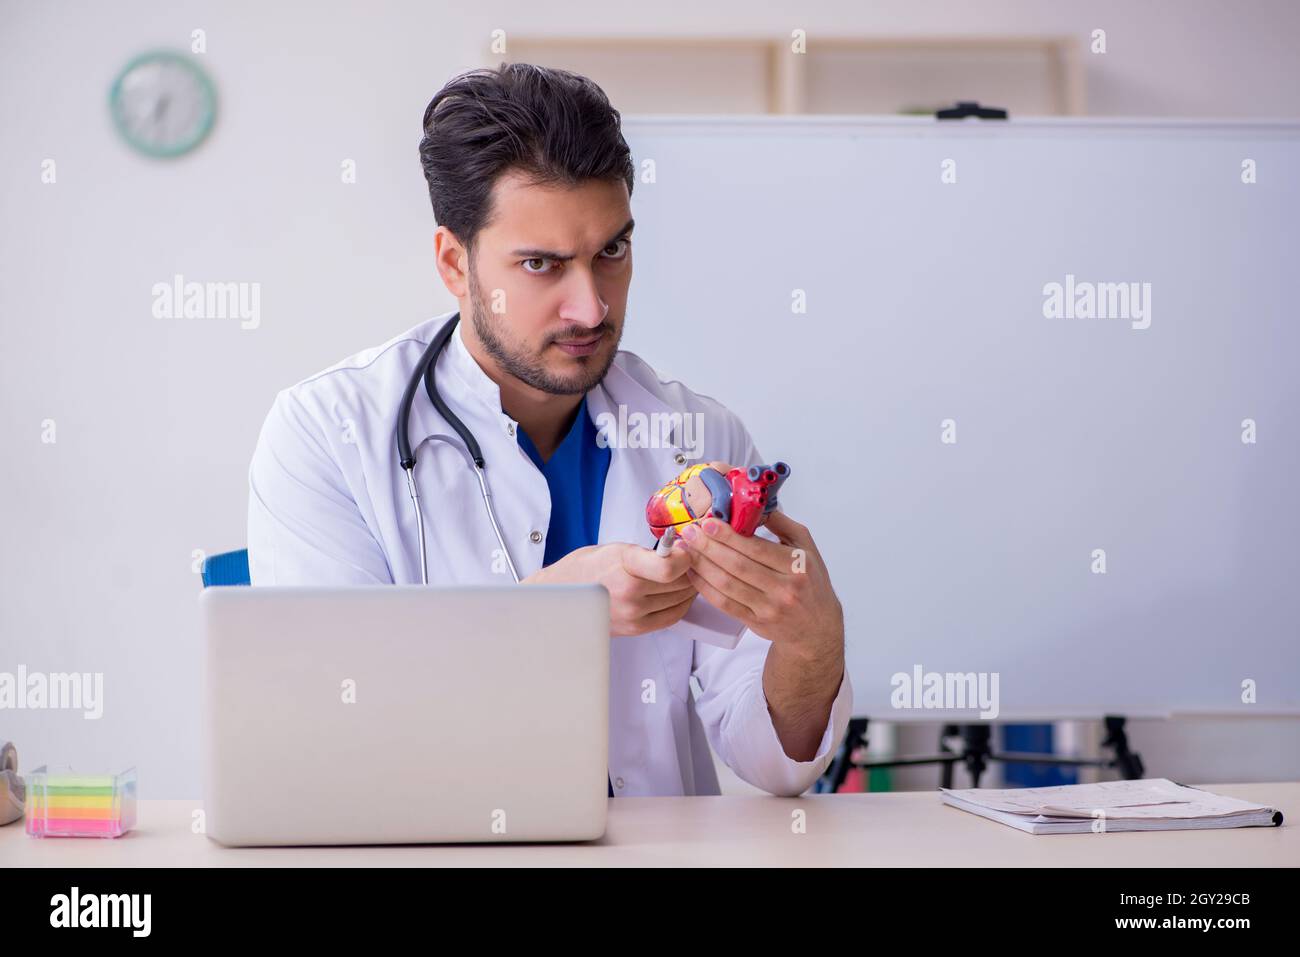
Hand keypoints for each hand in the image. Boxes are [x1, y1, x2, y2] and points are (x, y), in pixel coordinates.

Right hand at [523, 541, 696, 636]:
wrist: (563, 598)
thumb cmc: (586, 569)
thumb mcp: (616, 549)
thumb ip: (648, 553)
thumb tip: (681, 551)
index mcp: (622, 565)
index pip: (669, 568)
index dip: (685, 558)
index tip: (685, 550)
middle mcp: (628, 592)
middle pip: (679, 583)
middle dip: (690, 569)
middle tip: (688, 560)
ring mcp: (633, 613)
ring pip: (680, 599)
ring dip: (688, 586)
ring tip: (683, 575)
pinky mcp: (636, 628)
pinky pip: (673, 616)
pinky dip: (681, 603)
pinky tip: (678, 593)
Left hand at [677, 510, 842, 660]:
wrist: (816, 627)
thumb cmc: (811, 582)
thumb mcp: (806, 548)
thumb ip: (781, 524)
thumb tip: (755, 504)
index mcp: (796, 565)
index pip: (756, 548)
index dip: (729, 535)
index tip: (709, 522)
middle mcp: (784, 589)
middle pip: (738, 565)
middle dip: (709, 547)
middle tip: (690, 532)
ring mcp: (768, 608)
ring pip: (727, 585)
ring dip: (702, 565)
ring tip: (687, 550)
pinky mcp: (755, 622)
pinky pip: (724, 603)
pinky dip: (705, 587)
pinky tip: (693, 573)